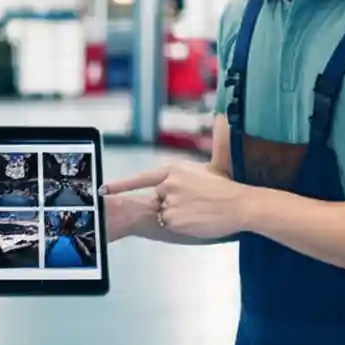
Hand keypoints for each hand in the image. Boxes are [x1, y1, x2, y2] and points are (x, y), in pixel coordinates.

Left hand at [103, 162, 252, 238]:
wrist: (240, 205)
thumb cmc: (227, 187)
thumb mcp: (211, 166)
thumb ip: (198, 158)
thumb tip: (220, 118)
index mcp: (173, 169)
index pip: (141, 178)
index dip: (120, 184)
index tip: (103, 189)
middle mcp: (167, 184)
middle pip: (158, 198)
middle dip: (172, 202)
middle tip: (196, 202)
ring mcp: (169, 202)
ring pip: (164, 213)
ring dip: (178, 215)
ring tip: (199, 210)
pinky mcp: (174, 220)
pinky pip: (170, 226)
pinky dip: (181, 226)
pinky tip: (197, 219)